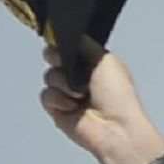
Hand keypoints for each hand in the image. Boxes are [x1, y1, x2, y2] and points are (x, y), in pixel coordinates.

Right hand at [40, 44, 163, 163]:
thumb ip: (85, 43)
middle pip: (53, 57)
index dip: (63, 44)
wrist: (115, 129)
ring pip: (48, 76)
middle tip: (70, 68)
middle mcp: (79, 77)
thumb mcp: (105, 59)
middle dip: (57, 59)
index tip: (64, 46)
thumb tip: (70, 34)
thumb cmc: (119, 98)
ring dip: (62, 83)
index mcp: (92, 64)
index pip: (68, 46)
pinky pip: (45, 96)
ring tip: (80, 95)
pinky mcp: (58, 110)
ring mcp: (67, 94)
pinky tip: (73, 107)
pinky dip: (58, 99)